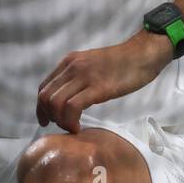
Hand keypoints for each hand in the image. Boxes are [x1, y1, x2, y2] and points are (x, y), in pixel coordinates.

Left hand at [36, 30, 171, 133]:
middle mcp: (72, 67)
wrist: (142, 55)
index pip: (44, 87)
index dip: (41, 108)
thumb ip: (77, 78)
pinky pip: (73, 106)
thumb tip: (68, 98)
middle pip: (45, 97)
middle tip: (60, 127)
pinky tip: (78, 128)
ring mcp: (84, 76)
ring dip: (60, 121)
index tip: (47, 121)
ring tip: (71, 127)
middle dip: (48, 116)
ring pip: (56, 103)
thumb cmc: (121, 63)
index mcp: (69, 62)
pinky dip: (70, 121)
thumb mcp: (91, 65)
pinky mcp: (98, 88)